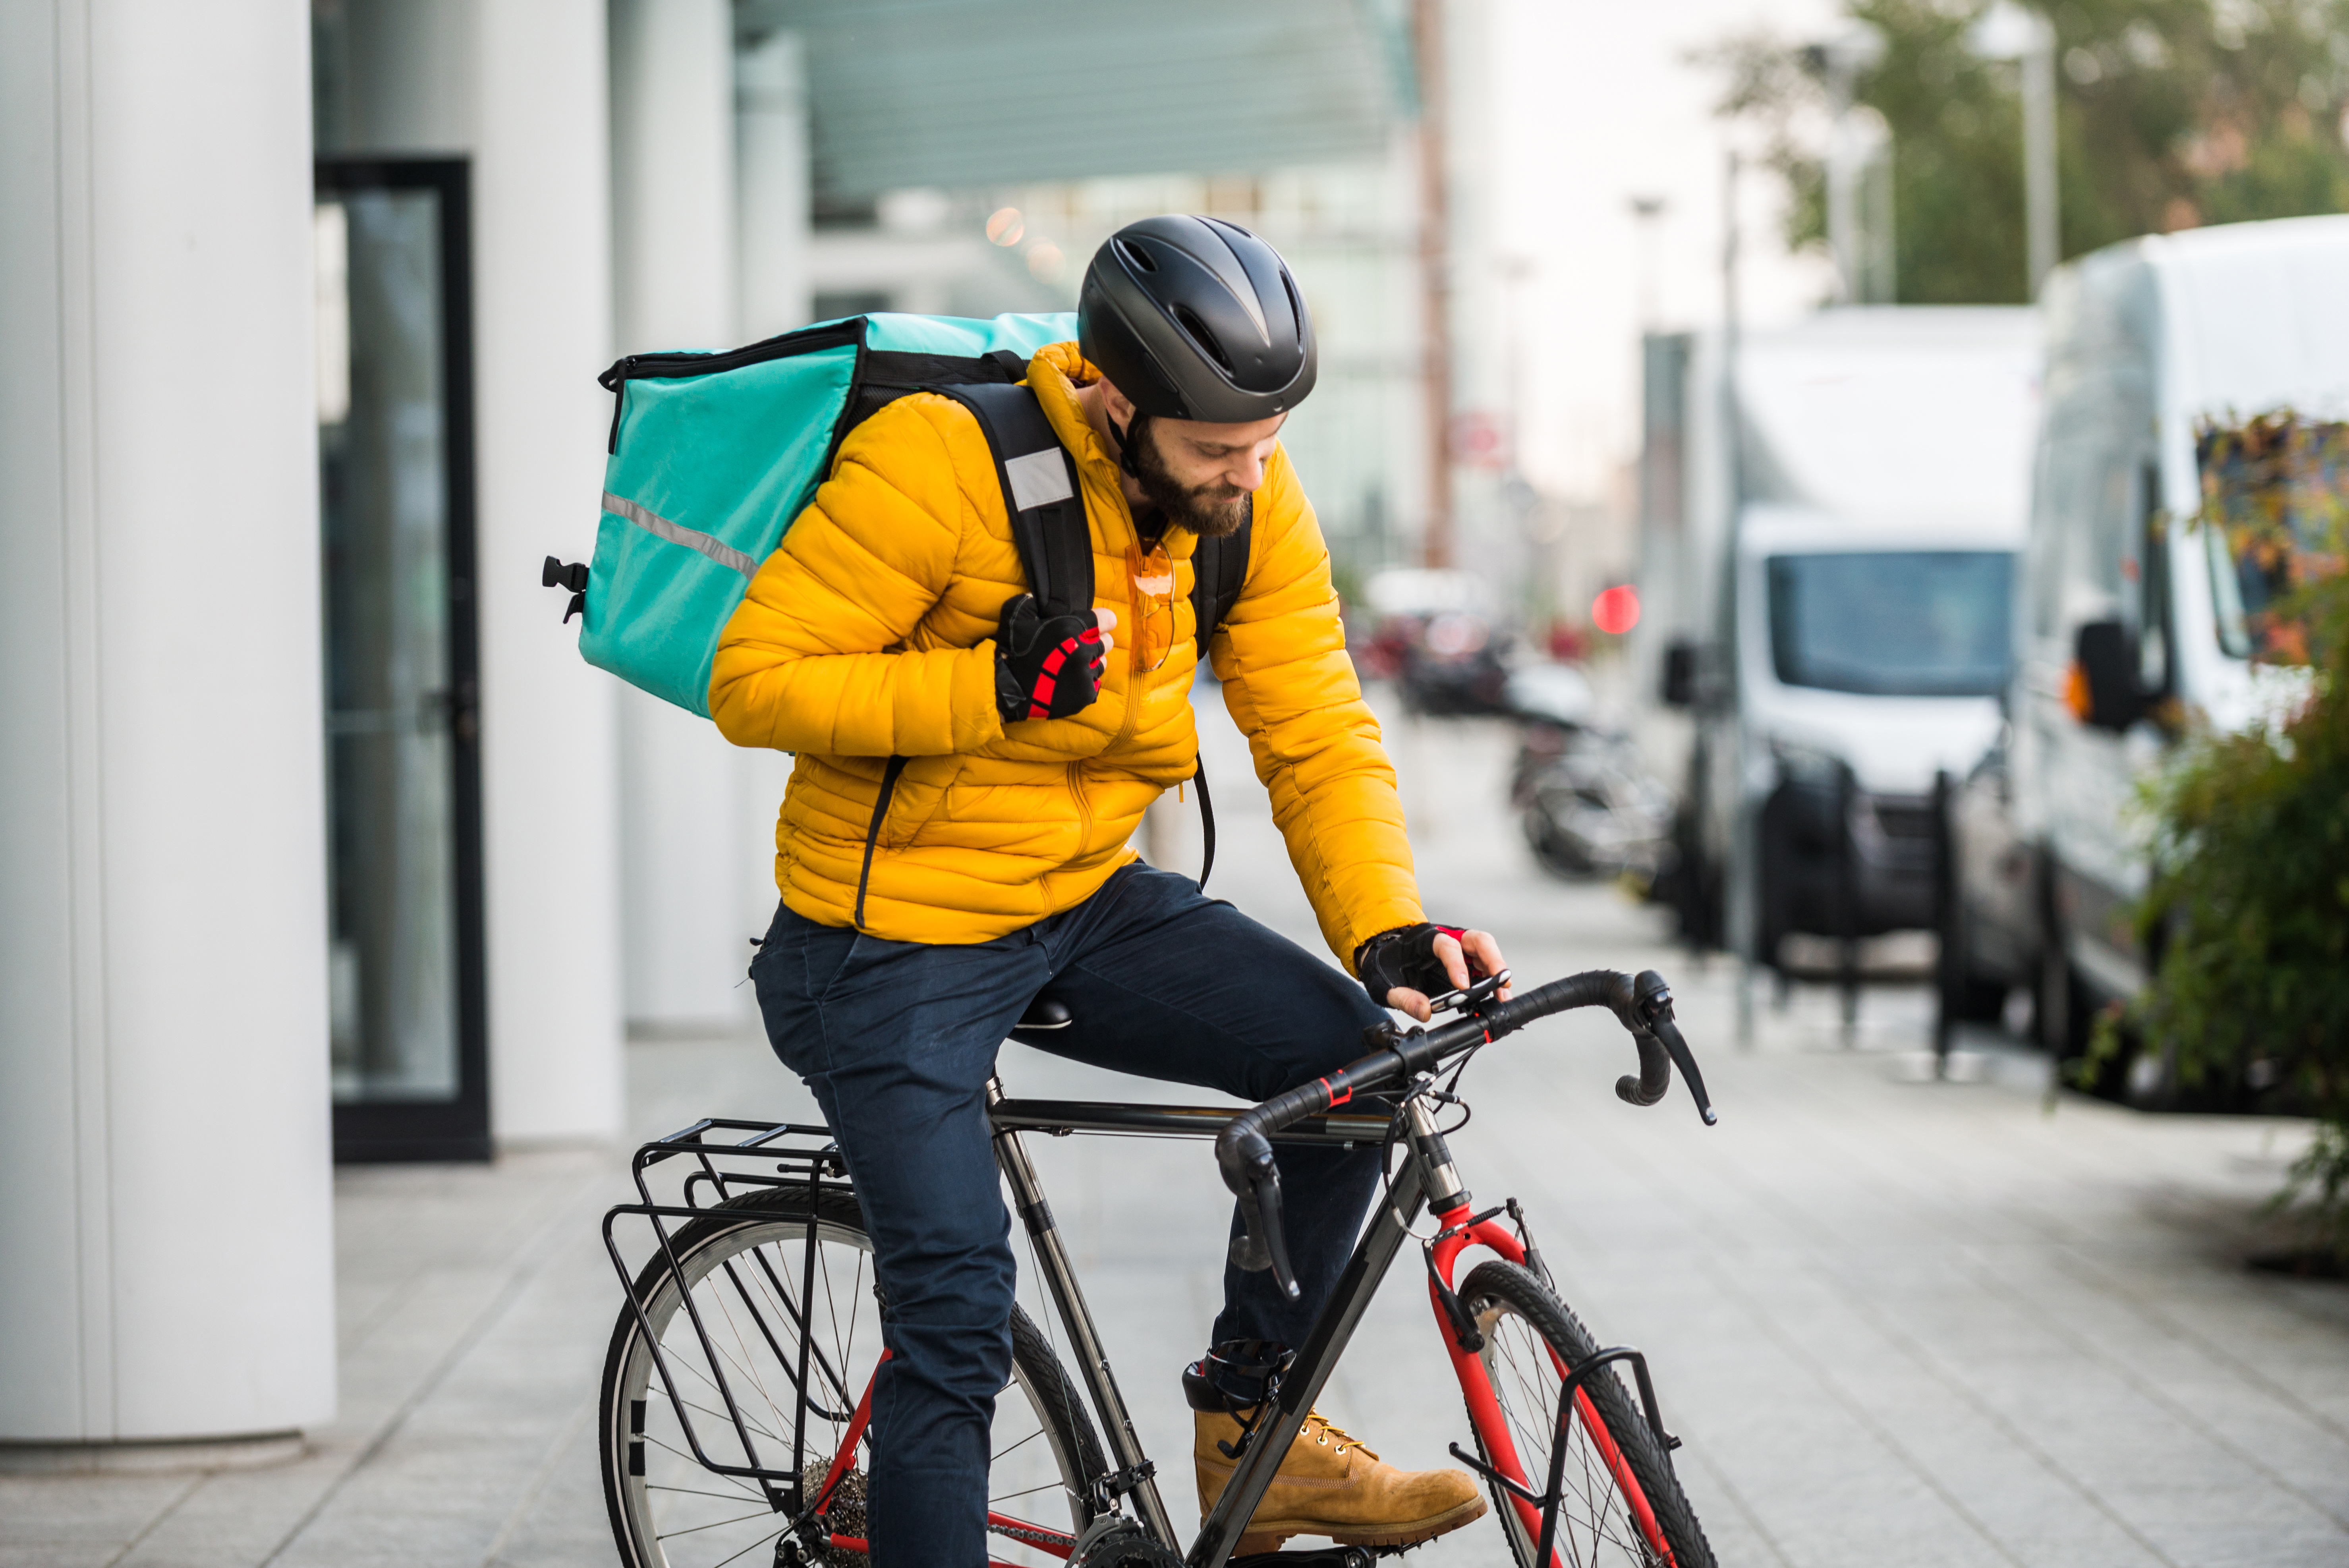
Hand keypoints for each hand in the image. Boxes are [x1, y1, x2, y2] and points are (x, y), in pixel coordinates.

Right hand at [995, 599, 1118, 723]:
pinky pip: (1095, 683)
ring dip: (1091, 662)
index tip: (1096, 624)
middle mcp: (1083, 651)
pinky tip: (1070, 680)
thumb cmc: (1011, 651)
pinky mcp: (1085, 695)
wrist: (1005, 690)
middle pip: (1107, 642)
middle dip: (1095, 641)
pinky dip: (1086, 681)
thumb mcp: (1015, 616)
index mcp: (1070, 629)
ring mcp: (1085, 675)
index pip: (1107, 619)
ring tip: (1073, 665)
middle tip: (1079, 646)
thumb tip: (1038, 596)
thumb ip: (1030, 601)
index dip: (1102, 620)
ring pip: (1102, 663)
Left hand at [1353, 923, 1514, 1021]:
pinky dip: (1492, 979)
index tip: (1463, 986)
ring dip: (1497, 972)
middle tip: (1501, 984)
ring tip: (1503, 995)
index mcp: (1425, 938)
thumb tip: (1424, 1012)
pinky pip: (1483, 966)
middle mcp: (1448, 938)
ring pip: (1486, 951)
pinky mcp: (1464, 962)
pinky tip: (1496, 996)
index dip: (1457, 965)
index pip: (1447, 945)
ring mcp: (1459, 949)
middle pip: (1478, 940)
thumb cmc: (1386, 966)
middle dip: (1493, 960)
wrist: (1384, 958)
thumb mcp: (1385, 984)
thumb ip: (1403, 998)